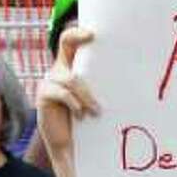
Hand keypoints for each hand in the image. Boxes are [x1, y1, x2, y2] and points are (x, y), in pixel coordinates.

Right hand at [35, 27, 100, 164]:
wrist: (67, 144)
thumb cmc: (85, 121)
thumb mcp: (93, 100)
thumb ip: (100, 87)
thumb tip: (132, 77)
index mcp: (69, 66)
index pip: (69, 40)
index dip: (78, 33)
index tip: (93, 33)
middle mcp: (58, 69)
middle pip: (65, 42)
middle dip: (78, 35)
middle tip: (92, 35)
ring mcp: (49, 81)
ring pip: (72, 78)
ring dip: (87, 94)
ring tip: (97, 111)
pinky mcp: (44, 96)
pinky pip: (62, 94)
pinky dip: (75, 103)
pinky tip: (81, 115)